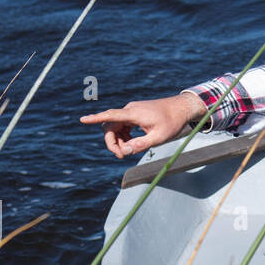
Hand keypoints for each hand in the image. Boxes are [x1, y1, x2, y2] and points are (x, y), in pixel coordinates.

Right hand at [80, 92, 203, 159]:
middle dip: (112, 142)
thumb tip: (125, 151)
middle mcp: (130, 110)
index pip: (110, 116)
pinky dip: (124, 136)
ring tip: (130, 151)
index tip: (83, 120)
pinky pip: (123, 126)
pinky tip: (132, 144)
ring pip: (116, 127)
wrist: (181, 108)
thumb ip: (140, 145)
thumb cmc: (172, 122)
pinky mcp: (135, 114)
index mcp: (134, 114)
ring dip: (118, 141)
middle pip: (110, 126)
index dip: (95, 118)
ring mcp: (132, 111)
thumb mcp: (158, 138)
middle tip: (122, 156)